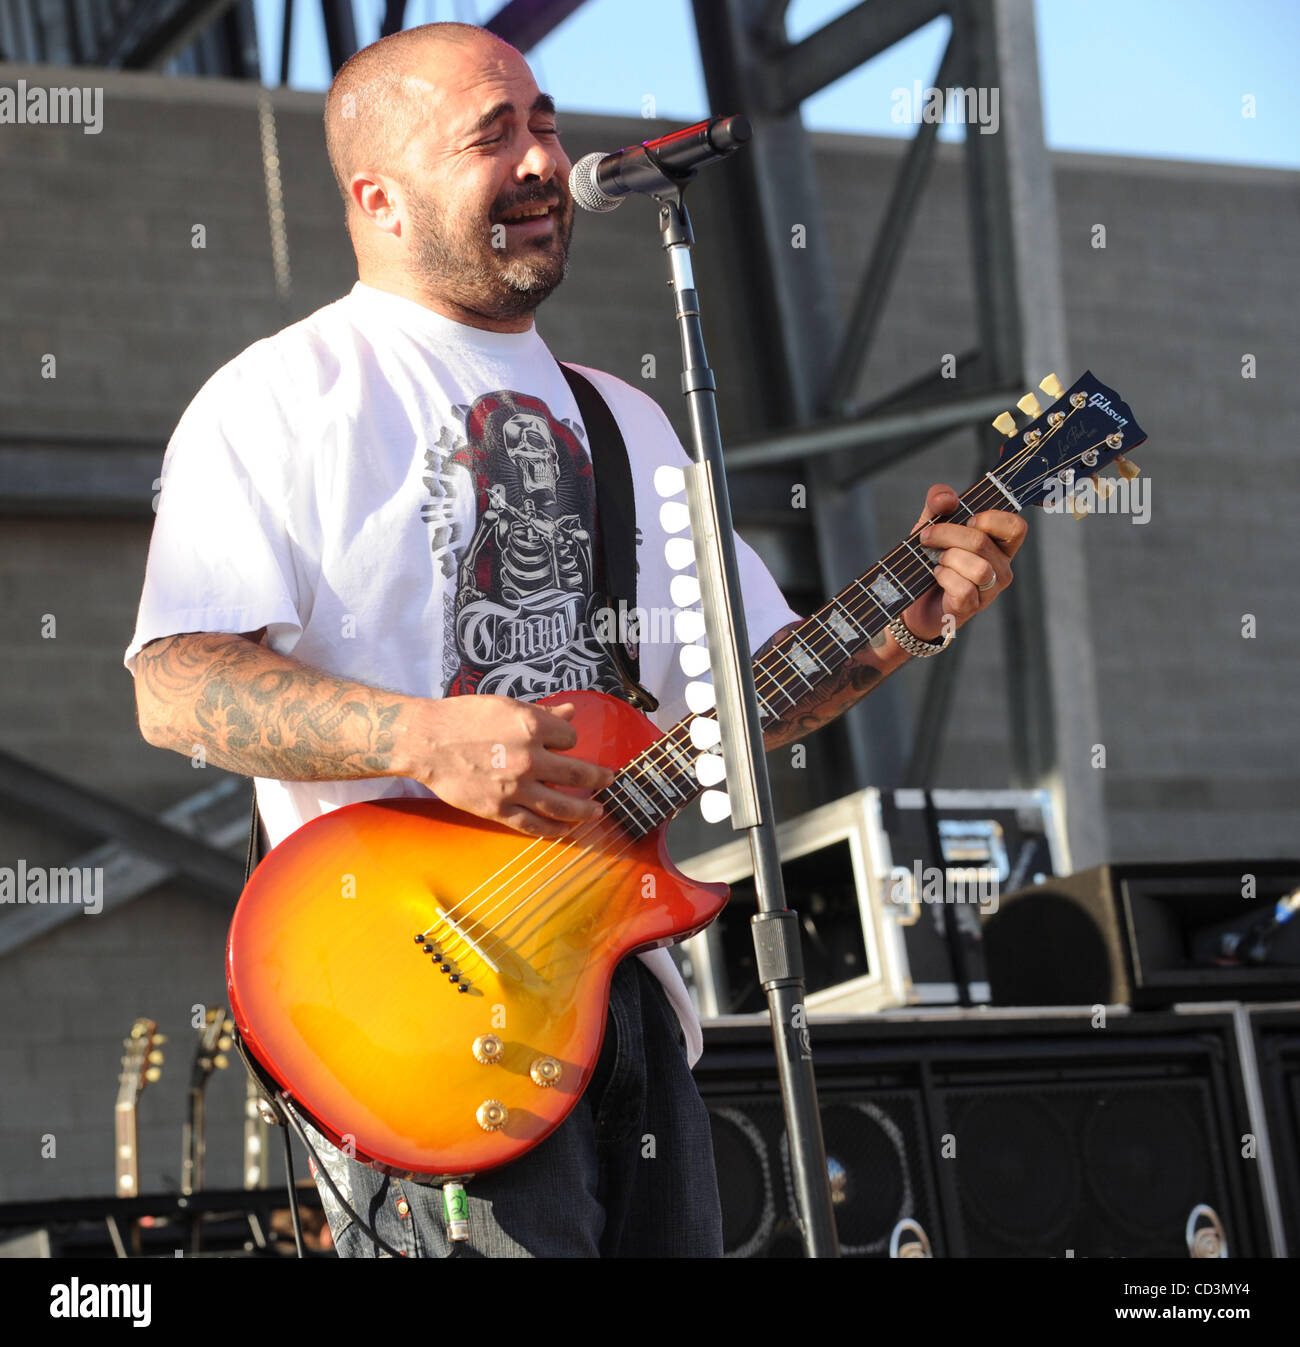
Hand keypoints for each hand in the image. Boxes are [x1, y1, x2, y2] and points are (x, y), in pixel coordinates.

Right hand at [407, 695, 614, 838]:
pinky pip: (534, 825)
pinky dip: (554, 830)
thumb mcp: (506, 706)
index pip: (570, 737)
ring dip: (585, 809)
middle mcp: (529, 758)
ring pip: (562, 805)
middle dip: (597, 778)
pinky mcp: (500, 810)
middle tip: (608, 781)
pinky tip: (567, 829)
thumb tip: (572, 712)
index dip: (568, 739)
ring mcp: (516, 788)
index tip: (562, 743)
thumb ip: (542, 712)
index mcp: (532, 726)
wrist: (428, 742)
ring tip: (597, 811)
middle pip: (578, 772)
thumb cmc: (464, 717)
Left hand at [897, 483, 1027, 642]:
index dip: (991, 518)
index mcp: (999, 546)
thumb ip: (938, 502)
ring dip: (948, 558)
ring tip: (936, 560)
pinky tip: (937, 575)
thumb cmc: (928, 560)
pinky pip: (964, 588)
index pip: (1016, 527)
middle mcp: (1000, 569)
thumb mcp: (930, 524)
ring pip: (978, 568)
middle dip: (948, 534)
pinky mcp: (971, 608)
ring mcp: (988, 591)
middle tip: (927, 537)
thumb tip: (948, 498)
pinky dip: (945, 577)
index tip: (967, 519)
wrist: (911, 599)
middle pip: (982, 542)